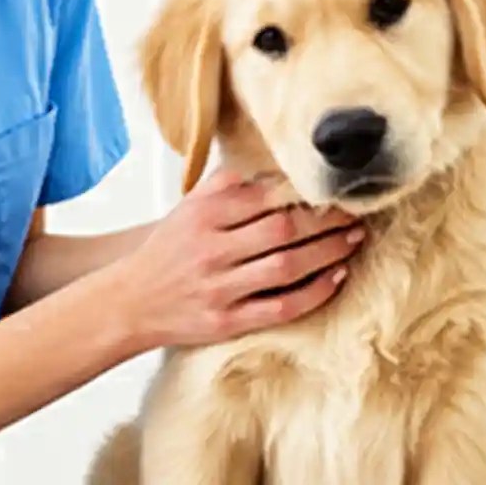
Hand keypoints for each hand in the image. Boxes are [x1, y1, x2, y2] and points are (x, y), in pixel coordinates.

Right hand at [100, 168, 367, 351]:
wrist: (131, 301)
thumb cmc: (170, 249)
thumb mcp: (189, 207)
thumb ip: (228, 184)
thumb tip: (278, 165)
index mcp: (204, 214)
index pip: (265, 197)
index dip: (305, 194)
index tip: (334, 190)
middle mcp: (211, 249)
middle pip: (282, 231)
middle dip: (326, 222)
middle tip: (355, 215)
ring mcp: (220, 287)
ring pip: (286, 268)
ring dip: (328, 254)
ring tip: (354, 241)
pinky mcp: (227, 321)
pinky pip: (281, 308)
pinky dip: (313, 293)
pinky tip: (335, 279)